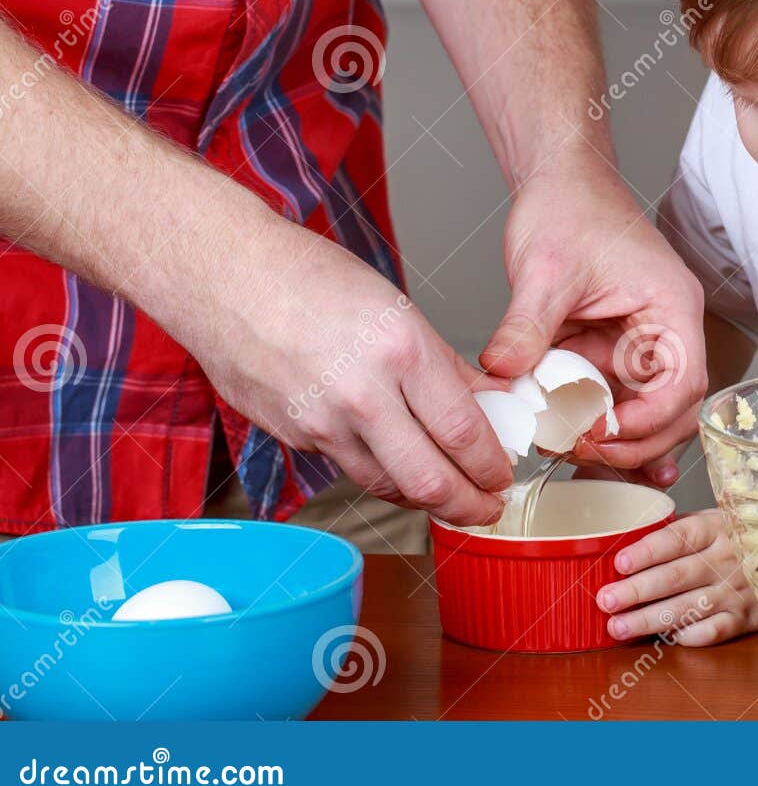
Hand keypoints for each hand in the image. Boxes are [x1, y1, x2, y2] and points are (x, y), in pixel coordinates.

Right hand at [180, 211, 511, 525]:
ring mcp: (322, 422)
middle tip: (489, 508)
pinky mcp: (293, 437)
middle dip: (468, 505)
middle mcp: (362, 394)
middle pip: (428, 479)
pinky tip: (400, 468)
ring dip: (426, 499)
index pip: (462, 432)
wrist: (224, 276)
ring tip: (452, 498)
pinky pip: (350, 467)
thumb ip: (447, 366)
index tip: (504, 475)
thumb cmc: (309, 277)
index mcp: (400, 350)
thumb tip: (493, 402)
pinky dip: (382, 474)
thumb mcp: (397, 309)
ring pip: (387, 484)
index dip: (490, 466)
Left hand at [481, 151, 706, 473]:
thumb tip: (501, 374)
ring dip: (616, 438)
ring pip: (646, 411)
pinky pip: (612, 395)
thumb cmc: (570, 208)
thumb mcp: (544, 270)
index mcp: (671, 306)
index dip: (647, 421)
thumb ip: (526, 326)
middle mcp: (667, 329)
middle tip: (582, 453)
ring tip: (574, 455)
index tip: (601, 435)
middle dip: (634, 442)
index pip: (682, 383)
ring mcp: (641, 341)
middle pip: (675, 409)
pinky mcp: (614, 347)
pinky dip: (594, 421)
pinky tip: (574, 447)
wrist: (559, 181)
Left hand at [596, 510, 757, 645]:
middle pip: (676, 576)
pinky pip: (714, 631)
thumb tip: (633, 534)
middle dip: (636, 590)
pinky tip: (665, 639)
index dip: (648, 551)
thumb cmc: (745, 536)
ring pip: (688, 608)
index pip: (678, 538)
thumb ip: (682, 527)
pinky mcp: (747, 618)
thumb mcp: (720, 519)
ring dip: (650, 620)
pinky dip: (689, 635)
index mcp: (717, 528)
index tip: (619, 562)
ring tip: (618, 627)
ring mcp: (738, 590)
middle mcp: (727, 559)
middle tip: (606, 600)